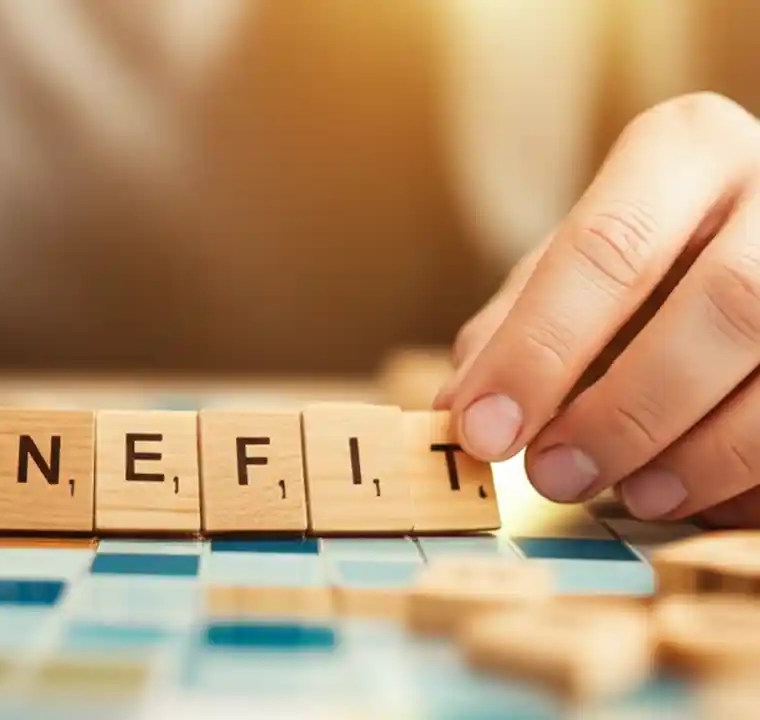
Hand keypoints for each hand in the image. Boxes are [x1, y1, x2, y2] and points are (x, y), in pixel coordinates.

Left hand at [437, 92, 759, 526]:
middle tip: (553, 474)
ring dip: (702, 453)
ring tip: (630, 496)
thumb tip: (455, 410)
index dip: (540, 349)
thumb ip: (517, 325)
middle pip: (724, 303)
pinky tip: (693, 495)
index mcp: (686, 148)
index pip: (607, 247)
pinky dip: (744, 472)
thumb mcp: (576, 262)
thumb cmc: (655, 247)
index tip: (483, 430)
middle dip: (627, 409)